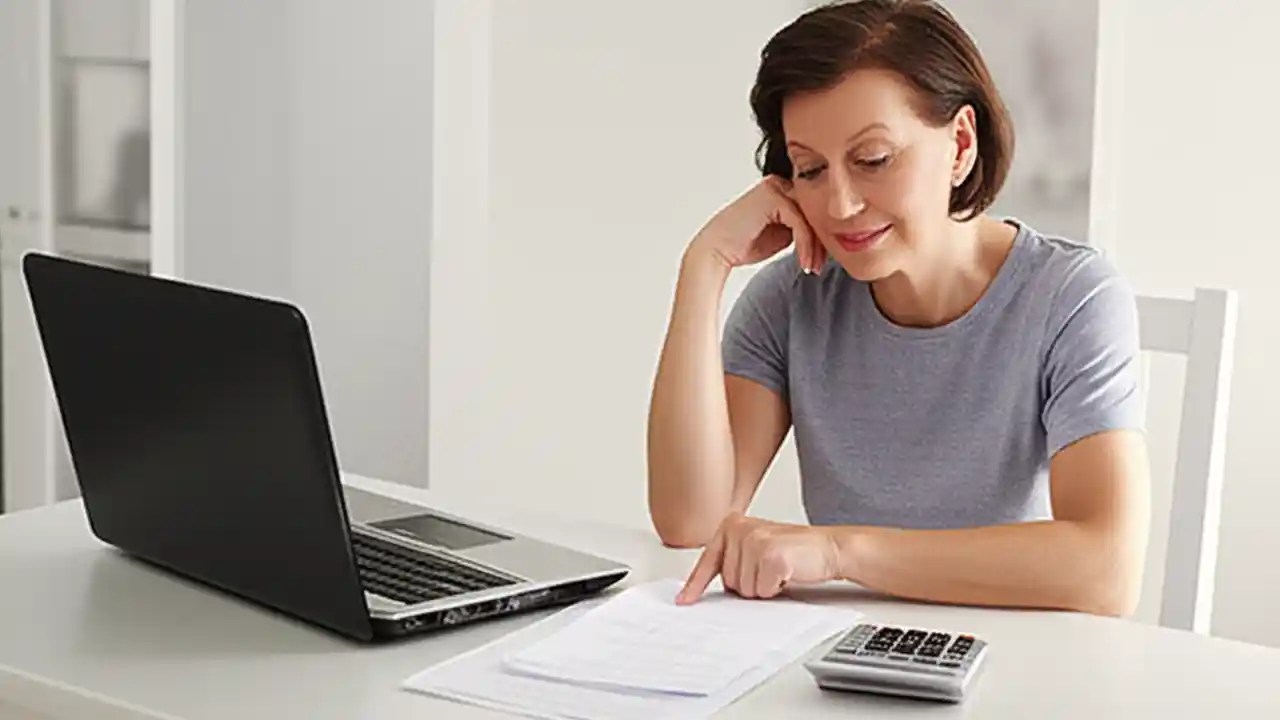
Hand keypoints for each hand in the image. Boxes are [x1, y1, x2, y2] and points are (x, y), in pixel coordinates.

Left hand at [675, 513, 841, 603]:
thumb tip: (704, 589)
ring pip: (745, 589)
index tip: (684, 600)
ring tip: (779, 571)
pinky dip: (777, 589)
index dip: (695, 585)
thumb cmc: (794, 551)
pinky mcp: (771, 556)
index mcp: (731, 524)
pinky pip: (763, 591)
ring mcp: (754, 541)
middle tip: (769, 572)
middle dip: (749, 585)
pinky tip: (787, 574)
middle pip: (728, 581)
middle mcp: (739, 528)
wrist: (829, 548)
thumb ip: (732, 560)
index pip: (708, 560)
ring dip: (764, 588)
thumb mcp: (755, 549)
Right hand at [688, 176, 825, 273]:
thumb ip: (799, 228)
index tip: (820, 262)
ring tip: (812, 267)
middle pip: (813, 211)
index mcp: (781, 189)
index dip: (819, 236)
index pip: (812, 210)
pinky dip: (805, 245)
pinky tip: (804, 262)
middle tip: (819, 266)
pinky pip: (799, 222)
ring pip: (809, 217)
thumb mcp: (782, 235)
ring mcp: (775, 187)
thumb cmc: (744, 244)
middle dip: (820, 242)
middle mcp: (778, 183)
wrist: (718, 251)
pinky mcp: (772, 197)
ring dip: (814, 247)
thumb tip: (826, 235)